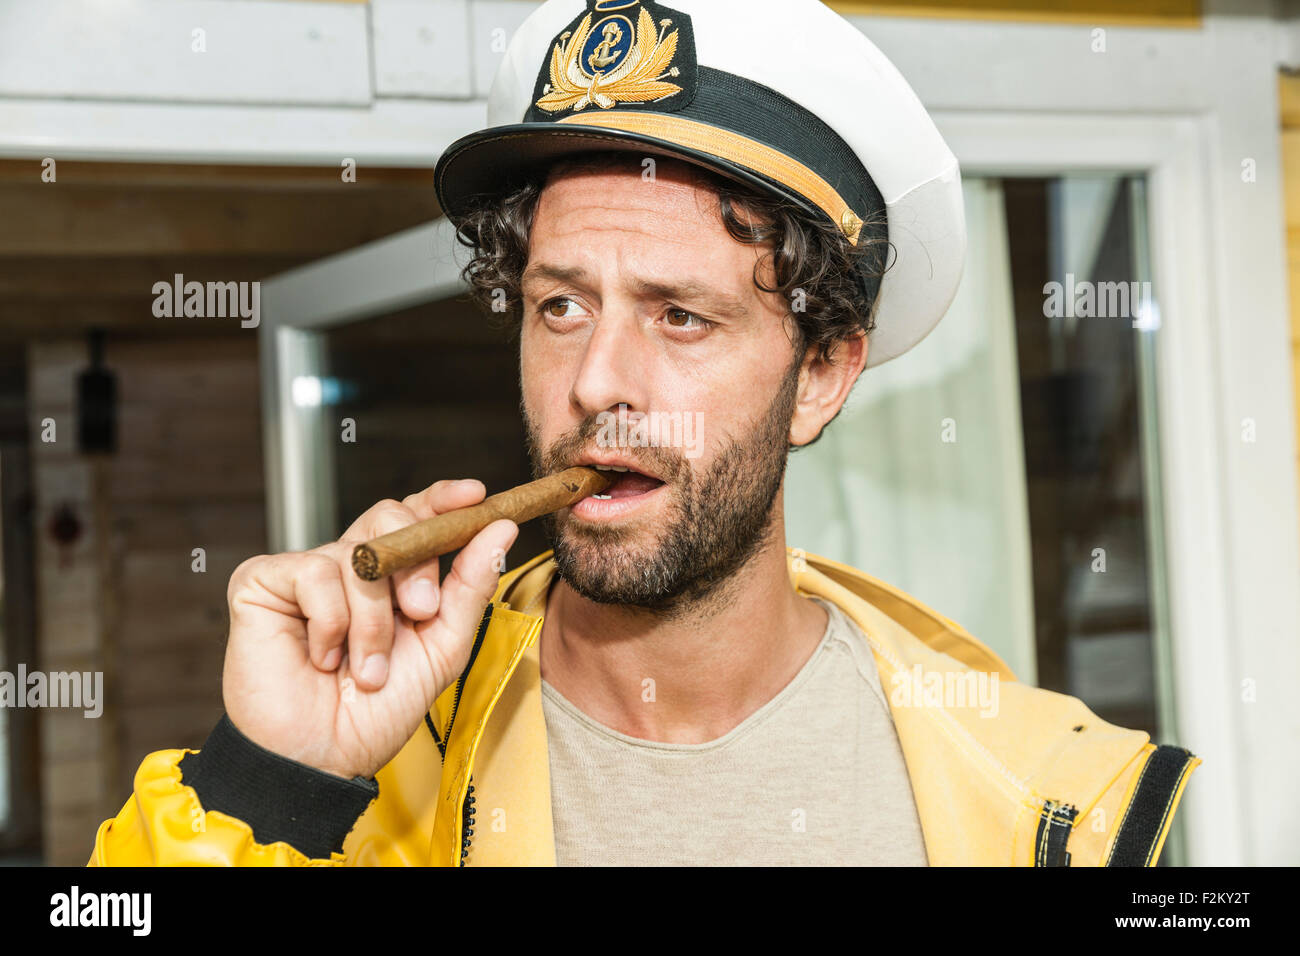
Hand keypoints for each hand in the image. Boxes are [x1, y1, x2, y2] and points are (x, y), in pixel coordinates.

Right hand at [220, 479, 516, 779]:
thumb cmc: (378, 711)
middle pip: (390, 516)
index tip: (475, 495)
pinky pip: (313, 573)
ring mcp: (304, 571)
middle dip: (416, 563)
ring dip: (372, 621)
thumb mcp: (442, 648)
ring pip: (357, 556)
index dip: (442, 499)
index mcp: (391, 578)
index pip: (416, 517)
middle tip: (421, 611)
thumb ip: (470, 587)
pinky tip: (321, 657)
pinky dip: (330, 622)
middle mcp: (348, 566)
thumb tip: (501, 531)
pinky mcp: (262, 581)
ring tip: (364, 669)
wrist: (323, 758)